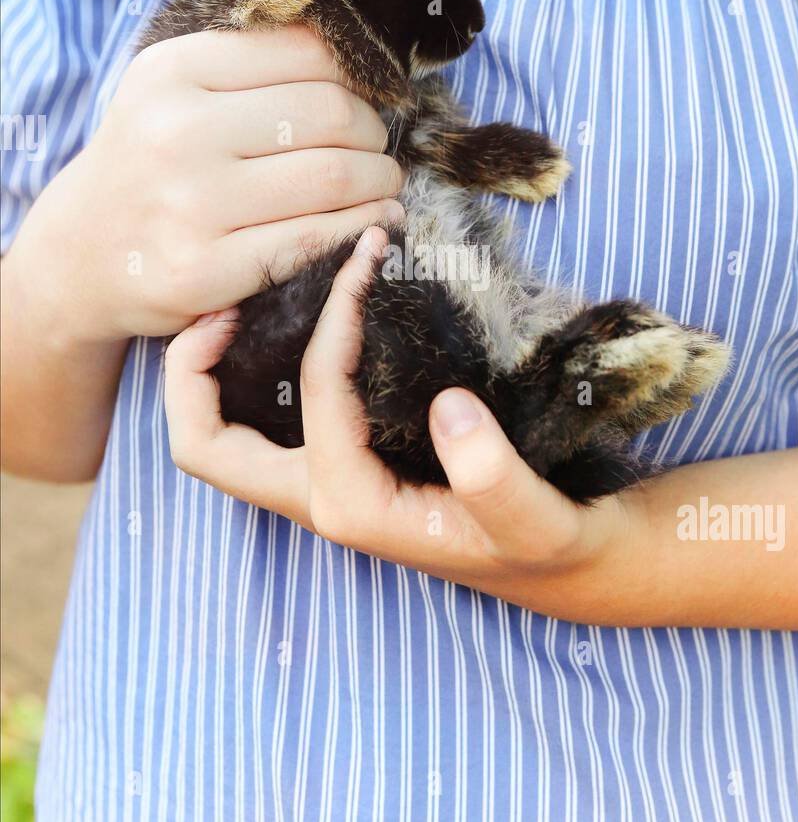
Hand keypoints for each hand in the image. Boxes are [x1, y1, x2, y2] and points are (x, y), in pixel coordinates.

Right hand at [20, 27, 404, 342]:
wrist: (79, 253)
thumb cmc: (148, 163)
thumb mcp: (174, 90)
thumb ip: (252, 63)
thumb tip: (358, 55)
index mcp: (173, 71)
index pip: (308, 53)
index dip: (356, 77)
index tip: (365, 98)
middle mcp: (177, 131)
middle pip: (331, 115)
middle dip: (373, 132)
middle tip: (377, 147)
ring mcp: (191, 205)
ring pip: (334, 177)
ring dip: (380, 181)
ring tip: (383, 184)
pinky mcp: (207, 270)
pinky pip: (316, 239)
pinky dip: (363, 228)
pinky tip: (374, 223)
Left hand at [164, 227, 638, 612]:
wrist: (580, 564)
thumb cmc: (557, 544)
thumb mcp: (538, 521)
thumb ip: (493, 478)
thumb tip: (448, 408)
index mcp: (355, 509)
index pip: (317, 395)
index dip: (336, 321)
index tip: (372, 258)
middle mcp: (325, 499)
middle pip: (210, 446)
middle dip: (194, 371)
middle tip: (227, 297)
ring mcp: (329, 483)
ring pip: (230, 434)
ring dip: (218, 371)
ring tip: (246, 296)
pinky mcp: (349, 464)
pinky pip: (273, 421)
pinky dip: (262, 371)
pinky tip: (303, 319)